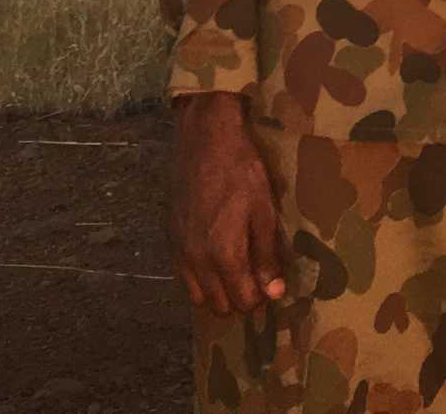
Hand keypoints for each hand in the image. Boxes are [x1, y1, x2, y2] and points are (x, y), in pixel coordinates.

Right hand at [169, 92, 282, 314]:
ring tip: (237, 274)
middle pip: (218, 305)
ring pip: (197, 296)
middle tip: (257, 281)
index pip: (242, 301)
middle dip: (240, 300)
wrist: (206, 140)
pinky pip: (183, 276)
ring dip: (218, 293)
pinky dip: (200, 279)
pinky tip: (215, 260)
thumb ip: (266, 255)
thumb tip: (274, 292)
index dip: (260, 299)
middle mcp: (197, 260)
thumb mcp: (264, 211)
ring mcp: (180, 251)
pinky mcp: (171, 238)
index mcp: (223, 255)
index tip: (272, 287)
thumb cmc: (242, 171)